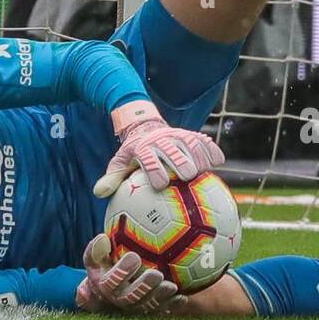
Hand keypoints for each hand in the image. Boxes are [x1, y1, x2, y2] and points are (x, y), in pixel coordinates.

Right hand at [75, 233, 184, 315]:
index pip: (110, 281)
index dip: (122, 271)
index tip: (134, 256)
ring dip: (160, 297)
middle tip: (157, 274)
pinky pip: (160, 310)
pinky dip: (171, 305)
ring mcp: (134, 307)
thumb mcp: (95, 258)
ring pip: (147, 305)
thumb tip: (102, 239)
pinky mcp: (148, 311)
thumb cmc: (104, 265)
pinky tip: (182, 297)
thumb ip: (96, 250)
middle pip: (131, 296)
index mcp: (104, 286)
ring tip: (172, 287)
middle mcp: (119, 300)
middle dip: (144, 286)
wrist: (110, 288)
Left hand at [94, 100, 223, 197]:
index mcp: (143, 147)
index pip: (148, 158)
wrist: (145, 126)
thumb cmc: (134, 153)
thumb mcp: (120, 162)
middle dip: (180, 161)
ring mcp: (177, 135)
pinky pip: (203, 140)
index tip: (161, 185)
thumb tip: (98, 193)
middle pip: (172, 149)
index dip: (154, 169)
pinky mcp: (190, 133)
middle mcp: (160, 139)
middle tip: (189, 177)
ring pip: (190, 142)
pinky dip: (211, 148)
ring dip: (199, 155)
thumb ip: (112, 178)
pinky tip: (219, 161)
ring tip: (206, 172)